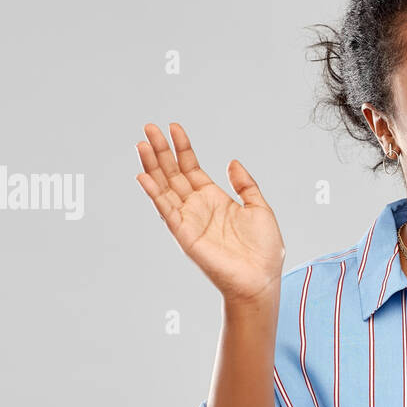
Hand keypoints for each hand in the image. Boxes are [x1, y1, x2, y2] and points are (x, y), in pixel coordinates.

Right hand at [135, 122, 285, 304]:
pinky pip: (165, 211)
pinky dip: (154, 194)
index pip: (191, 167)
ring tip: (142, 143)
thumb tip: (232, 162)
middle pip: (173, 173)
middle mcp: (198, 207)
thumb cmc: (263, 251)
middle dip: (161, 150)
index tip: (174, 127)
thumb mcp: (260, 208)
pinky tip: (143, 176)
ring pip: (164, 188)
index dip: (182, 147)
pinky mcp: (184, 234)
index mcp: (214, 199)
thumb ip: (245, 184)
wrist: (261, 279)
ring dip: (152, 166)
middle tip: (149, 127)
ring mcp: (189, 220)